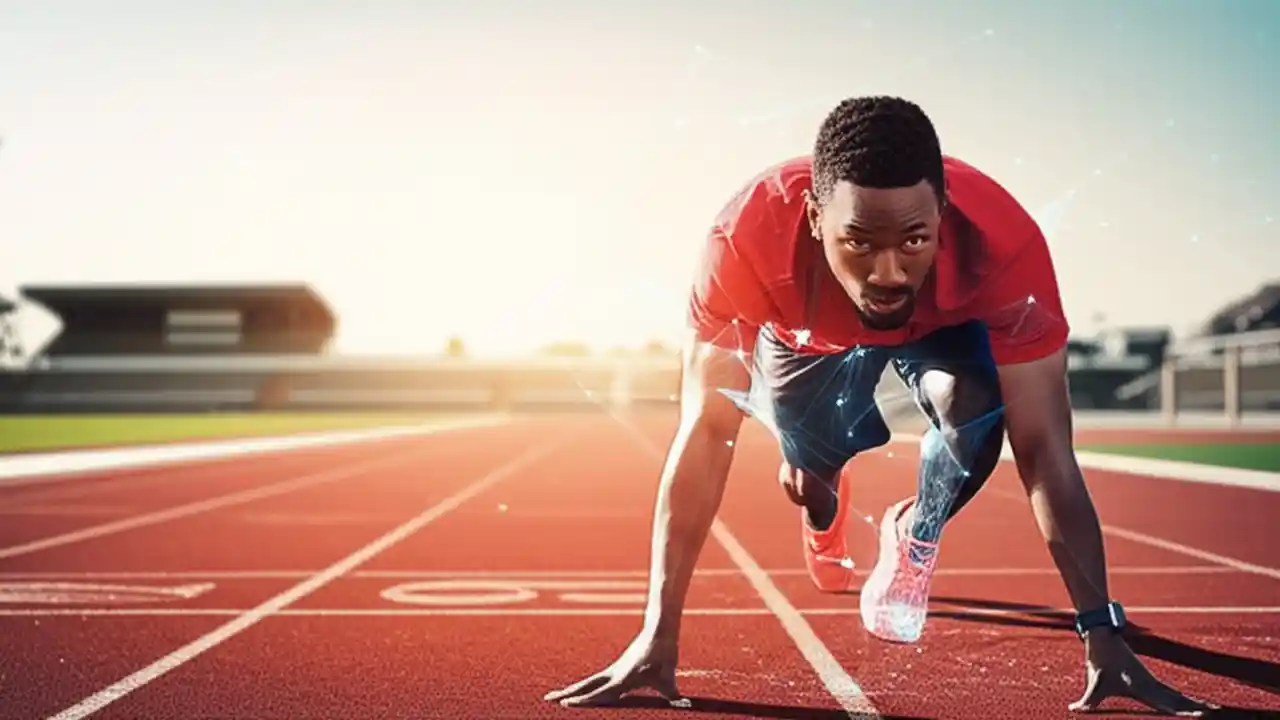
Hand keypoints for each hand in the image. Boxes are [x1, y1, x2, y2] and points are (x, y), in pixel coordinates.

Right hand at [543, 630, 681, 707]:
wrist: (659, 629)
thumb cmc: (664, 652)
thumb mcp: (668, 675)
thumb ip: (672, 693)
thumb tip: (683, 704)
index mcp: (623, 678)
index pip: (599, 693)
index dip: (583, 701)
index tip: (565, 705)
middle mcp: (614, 674)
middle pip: (585, 686)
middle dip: (566, 694)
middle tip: (547, 699)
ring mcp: (614, 671)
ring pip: (588, 683)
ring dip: (571, 690)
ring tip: (554, 697)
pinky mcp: (617, 668)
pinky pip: (596, 681)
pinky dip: (584, 687)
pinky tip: (578, 692)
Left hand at [1069, 632, 1216, 715]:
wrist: (1102, 636)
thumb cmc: (1099, 659)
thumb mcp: (1094, 681)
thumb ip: (1088, 699)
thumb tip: (1075, 709)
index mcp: (1143, 686)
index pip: (1168, 703)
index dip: (1184, 711)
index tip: (1203, 716)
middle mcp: (1151, 683)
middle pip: (1178, 699)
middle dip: (1195, 707)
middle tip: (1216, 713)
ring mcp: (1150, 680)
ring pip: (1176, 694)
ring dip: (1193, 702)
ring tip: (1213, 709)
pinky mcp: (1146, 679)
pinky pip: (1169, 691)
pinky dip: (1182, 698)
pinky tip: (1188, 702)